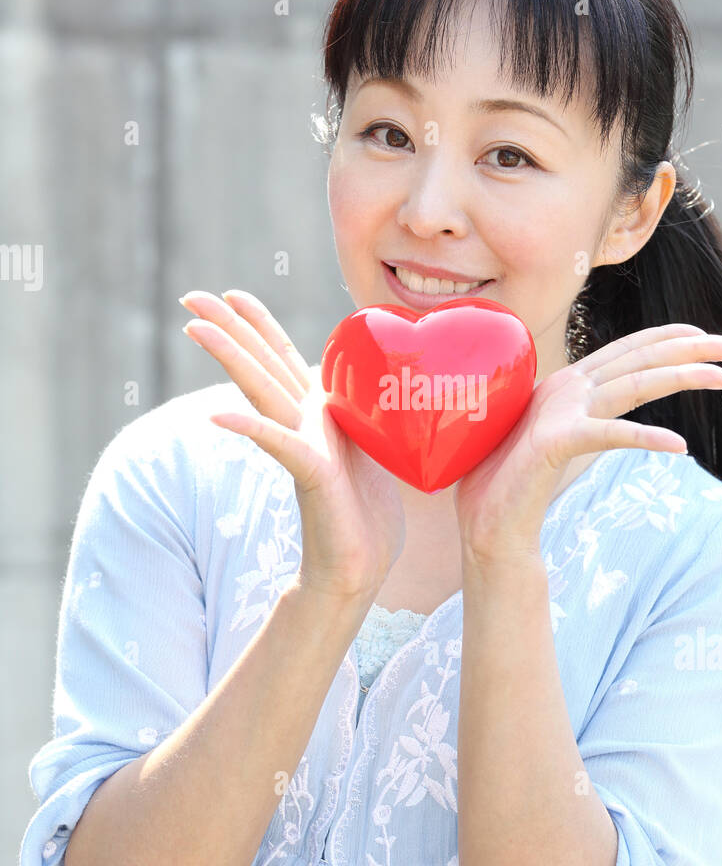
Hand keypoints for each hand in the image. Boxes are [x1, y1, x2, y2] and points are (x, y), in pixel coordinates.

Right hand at [180, 289, 404, 597]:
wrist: (359, 570)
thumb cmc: (367, 516)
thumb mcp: (376, 449)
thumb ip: (365, 416)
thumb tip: (388, 386)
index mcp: (317, 414)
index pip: (283, 358)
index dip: (259, 325)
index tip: (234, 294)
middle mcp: (302, 424)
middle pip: (261, 365)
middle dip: (228, 328)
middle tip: (190, 295)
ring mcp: (303, 447)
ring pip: (262, 392)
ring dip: (230, 358)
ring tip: (195, 328)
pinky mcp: (311, 476)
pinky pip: (280, 446)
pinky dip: (252, 428)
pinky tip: (217, 416)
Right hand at [454, 323, 721, 560]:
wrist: (490, 523)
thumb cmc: (519, 482)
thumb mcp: (557, 438)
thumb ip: (582, 419)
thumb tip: (608, 416)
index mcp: (568, 383)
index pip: (628, 348)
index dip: (670, 336)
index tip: (707, 336)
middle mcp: (566, 386)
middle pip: (640, 357)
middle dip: (692, 348)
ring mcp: (560, 410)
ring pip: (634, 384)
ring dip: (683, 377)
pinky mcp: (555, 440)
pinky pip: (610, 433)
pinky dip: (646, 438)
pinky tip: (679, 446)